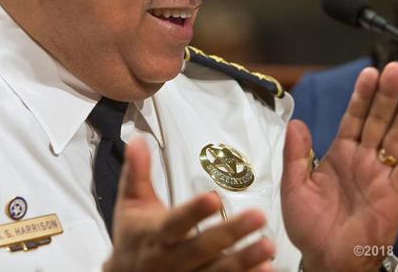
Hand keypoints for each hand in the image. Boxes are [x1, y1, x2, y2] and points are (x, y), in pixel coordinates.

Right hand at [104, 136, 275, 271]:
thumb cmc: (133, 237)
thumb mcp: (130, 204)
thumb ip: (137, 172)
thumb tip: (138, 140)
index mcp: (156, 235)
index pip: (175, 223)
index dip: (193, 212)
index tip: (214, 198)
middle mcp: (172, 259)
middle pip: (202, 247)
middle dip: (230, 233)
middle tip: (258, 217)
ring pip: (217, 271)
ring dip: (244, 260)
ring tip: (268, 245)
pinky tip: (266, 268)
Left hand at [281, 62, 397, 270]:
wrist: (326, 260)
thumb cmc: (309, 226)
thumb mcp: (295, 187)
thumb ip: (297, 154)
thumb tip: (297, 122)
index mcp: (340, 153)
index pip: (354, 117)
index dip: (362, 96)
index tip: (370, 73)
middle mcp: (364, 159)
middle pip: (379, 120)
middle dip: (388, 95)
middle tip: (396, 69)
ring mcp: (381, 176)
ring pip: (397, 139)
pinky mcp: (394, 196)